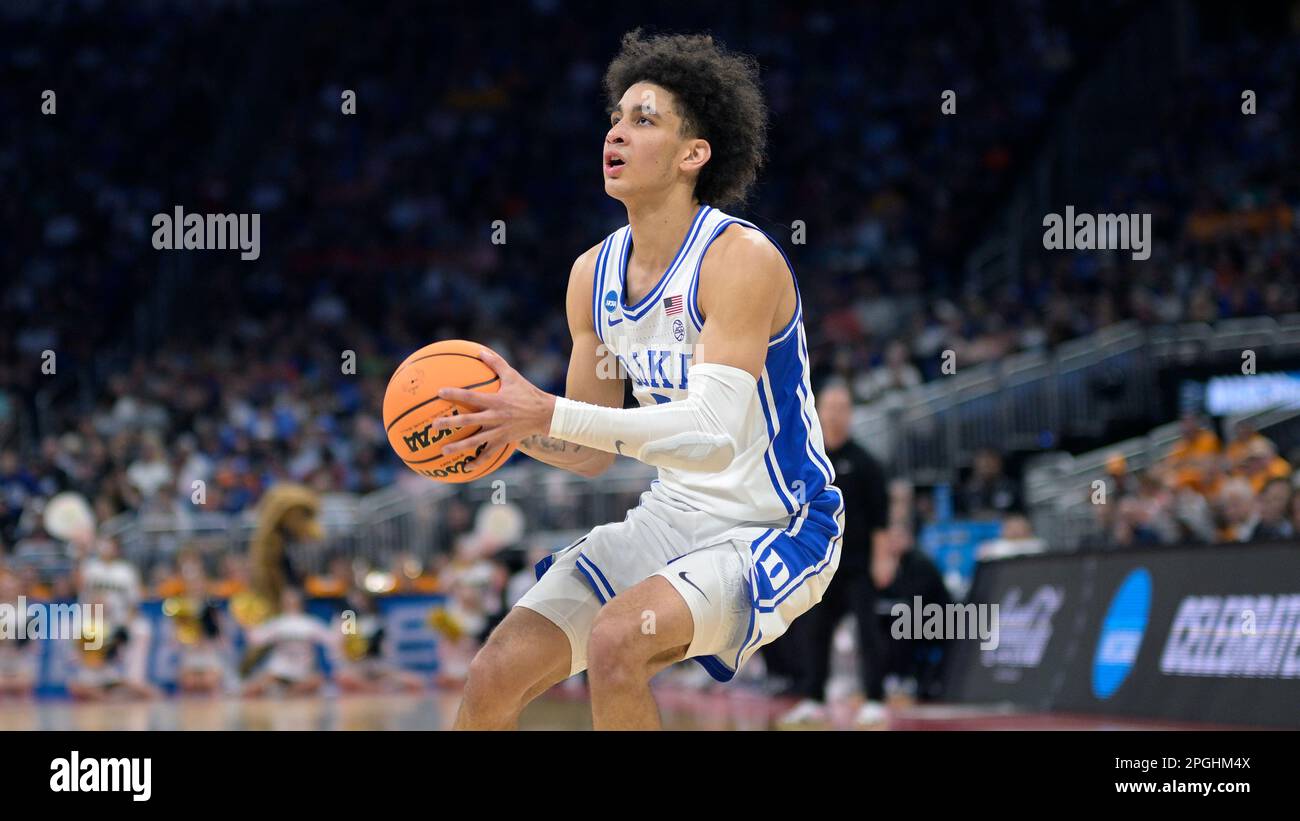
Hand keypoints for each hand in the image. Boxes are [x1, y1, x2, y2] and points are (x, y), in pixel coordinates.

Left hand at [430, 348, 556, 458]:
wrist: (546, 414)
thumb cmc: (527, 393)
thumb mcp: (513, 376)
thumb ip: (496, 363)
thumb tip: (479, 350)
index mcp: (496, 400)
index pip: (471, 396)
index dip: (455, 394)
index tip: (439, 392)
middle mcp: (495, 416)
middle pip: (468, 421)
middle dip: (450, 423)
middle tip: (433, 426)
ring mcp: (499, 430)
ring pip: (476, 441)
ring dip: (459, 446)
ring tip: (443, 450)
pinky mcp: (504, 440)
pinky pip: (489, 453)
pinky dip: (478, 460)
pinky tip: (466, 467)